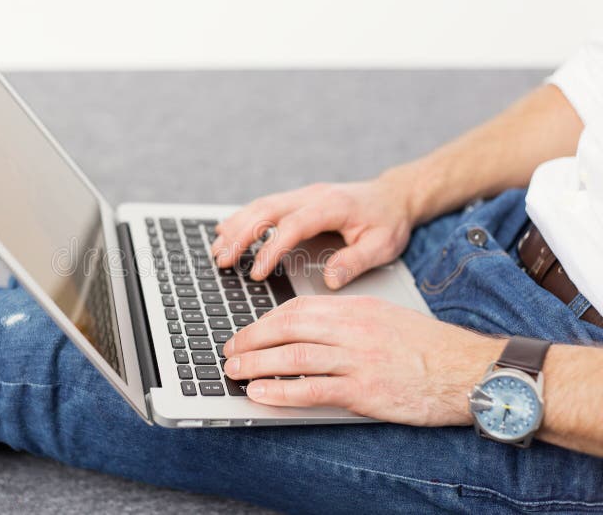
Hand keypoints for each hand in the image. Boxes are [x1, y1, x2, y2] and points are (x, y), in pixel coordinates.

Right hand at [211, 177, 415, 288]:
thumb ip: (355, 261)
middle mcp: (312, 195)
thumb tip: (329, 280)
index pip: (292, 225)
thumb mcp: (383, 245)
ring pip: (260, 205)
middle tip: (221, 260)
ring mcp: (303, 195)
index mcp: (332, 205)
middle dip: (240, 235)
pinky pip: (264, 205)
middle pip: (266, 210)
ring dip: (235, 226)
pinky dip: (242, 217)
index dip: (271, 249)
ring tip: (216, 250)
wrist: (395, 195)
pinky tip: (225, 230)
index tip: (256, 274)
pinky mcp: (298, 199)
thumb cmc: (388, 221)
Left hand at [223, 296, 505, 425]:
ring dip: (257, 363)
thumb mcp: (385, 318)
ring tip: (234, 370)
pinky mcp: (365, 390)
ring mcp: (358, 359)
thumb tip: (309, 331)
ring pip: (293, 356)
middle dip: (252, 339)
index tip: (248, 331)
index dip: (266, 321)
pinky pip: (313, 389)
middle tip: (230, 350)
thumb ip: (347, 321)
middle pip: (288, 328)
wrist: (470, 369)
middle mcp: (353, 329)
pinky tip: (259, 393)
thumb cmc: (429, 346)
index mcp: (356, 308)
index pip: (298, 308)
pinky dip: (281, 391)